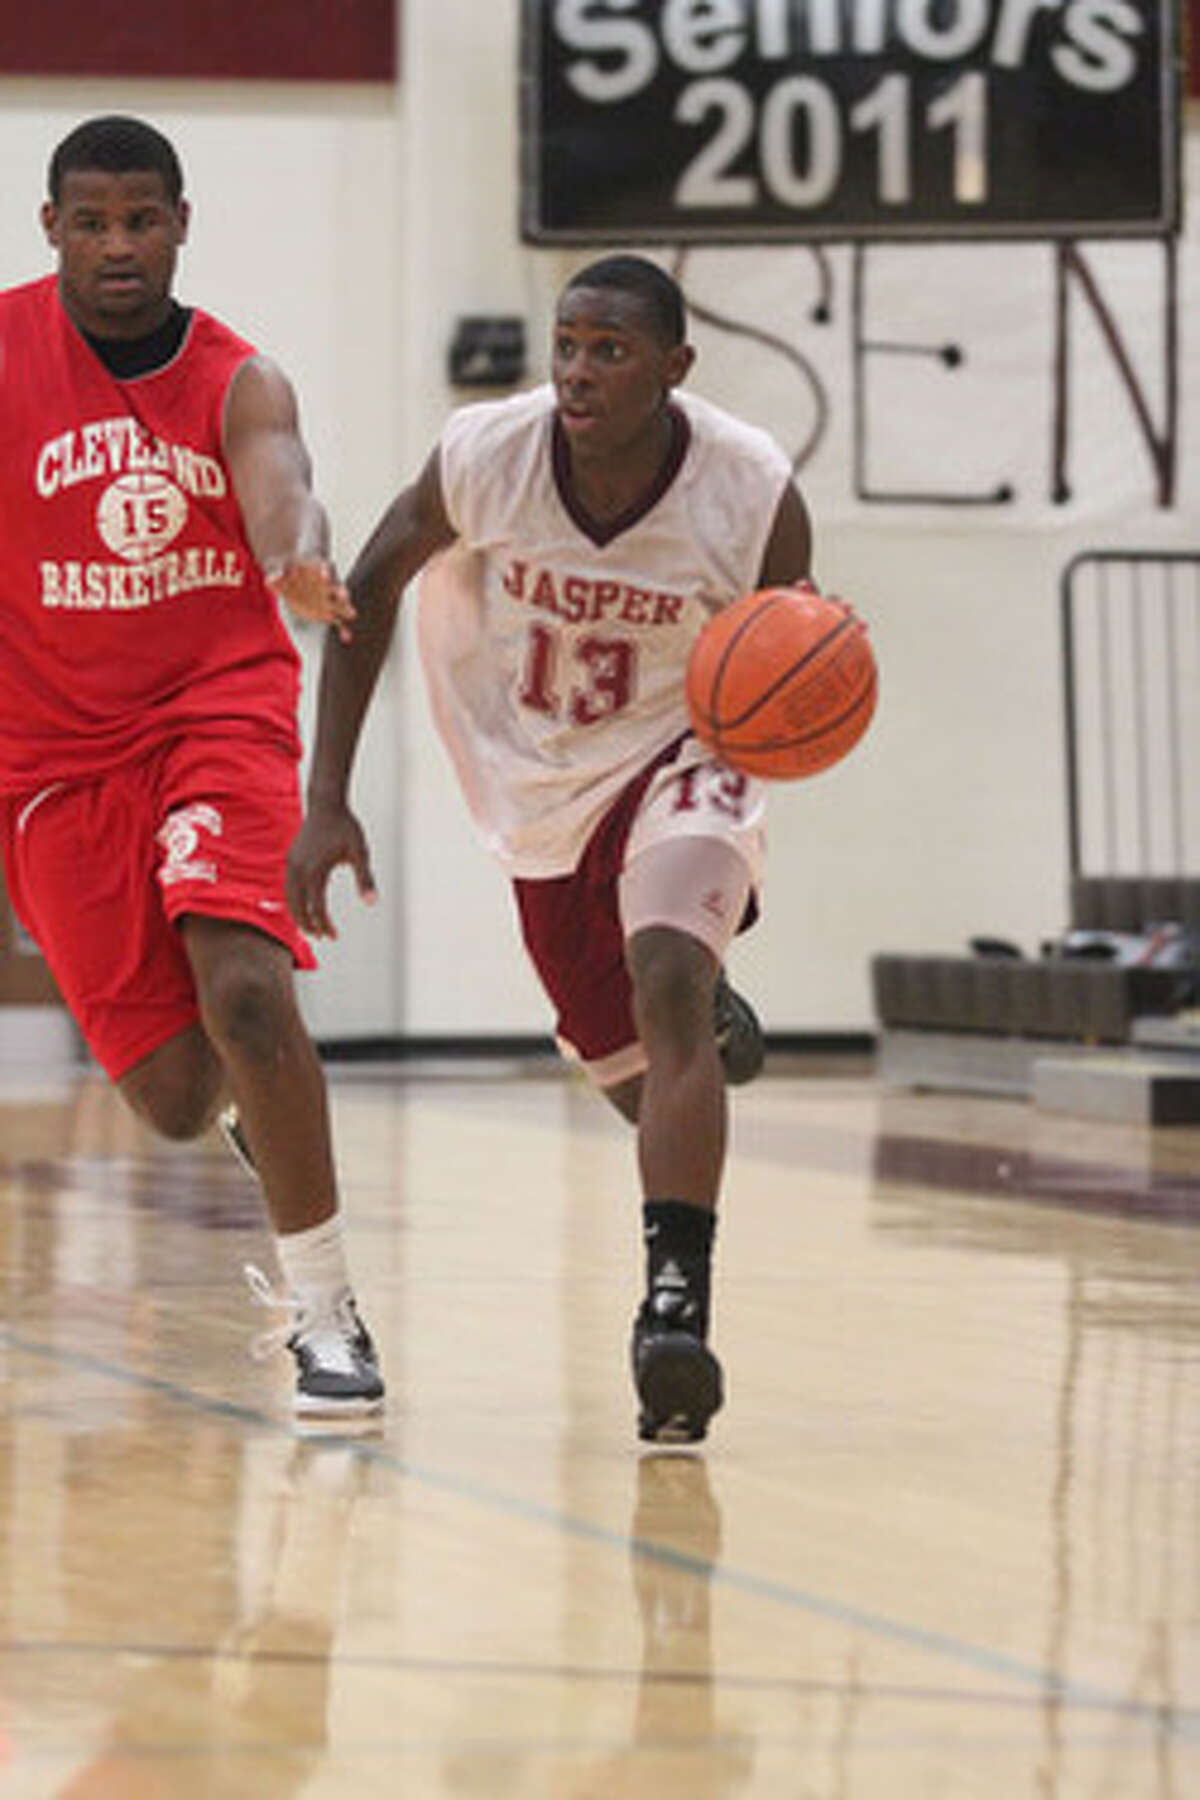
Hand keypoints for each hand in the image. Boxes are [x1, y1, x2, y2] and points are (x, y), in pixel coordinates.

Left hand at [265, 556, 356, 643]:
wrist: (290, 578)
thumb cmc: (285, 571)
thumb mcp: (278, 570)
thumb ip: (275, 574)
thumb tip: (270, 580)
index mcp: (318, 571)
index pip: (324, 569)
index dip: (324, 572)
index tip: (323, 575)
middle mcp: (328, 585)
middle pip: (337, 587)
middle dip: (340, 591)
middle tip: (343, 594)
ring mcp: (329, 600)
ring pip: (341, 605)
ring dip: (346, 609)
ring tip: (351, 614)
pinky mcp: (328, 613)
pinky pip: (338, 622)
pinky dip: (343, 630)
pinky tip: (346, 638)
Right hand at [287, 800, 376, 939]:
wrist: (326, 804)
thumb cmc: (346, 828)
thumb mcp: (360, 853)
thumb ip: (365, 878)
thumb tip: (372, 903)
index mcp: (315, 871)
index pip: (316, 907)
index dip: (324, 924)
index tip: (334, 936)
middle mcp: (299, 869)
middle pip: (298, 907)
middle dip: (309, 925)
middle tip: (322, 937)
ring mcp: (292, 863)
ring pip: (289, 897)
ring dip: (298, 914)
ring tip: (311, 927)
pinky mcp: (290, 859)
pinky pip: (288, 886)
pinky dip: (294, 901)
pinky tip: (304, 906)